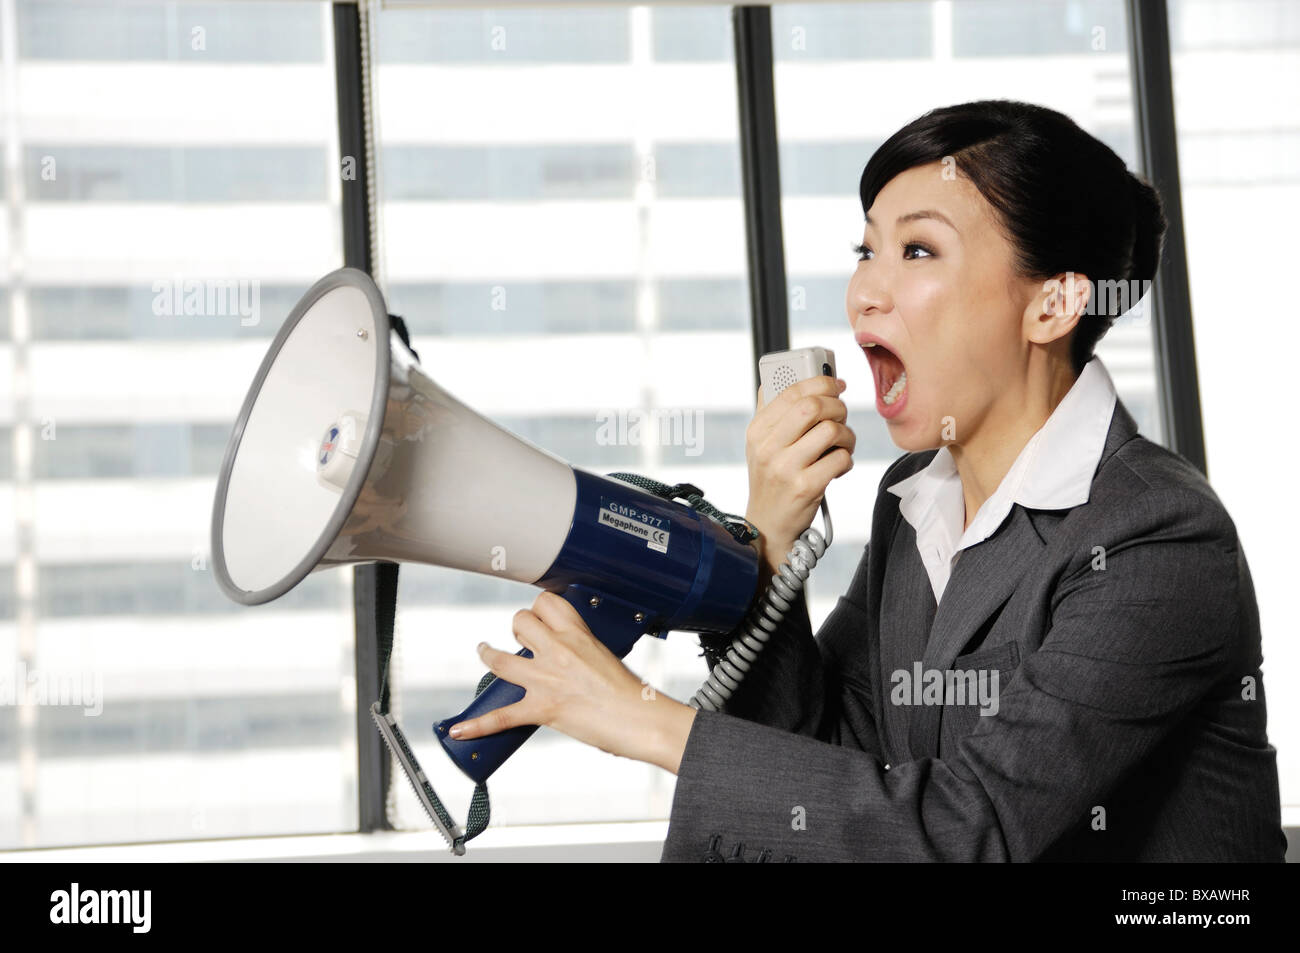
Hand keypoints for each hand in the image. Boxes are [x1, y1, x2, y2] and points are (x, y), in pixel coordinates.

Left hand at [447, 591, 696, 773]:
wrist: (641, 719)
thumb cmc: (633, 694)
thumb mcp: (608, 656)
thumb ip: (585, 649)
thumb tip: (575, 655)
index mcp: (578, 634)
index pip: (546, 603)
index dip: (538, 607)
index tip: (538, 613)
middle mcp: (558, 651)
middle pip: (520, 622)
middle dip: (518, 629)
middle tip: (523, 639)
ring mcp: (546, 679)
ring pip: (500, 658)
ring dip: (488, 656)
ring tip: (485, 653)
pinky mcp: (541, 708)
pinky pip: (501, 716)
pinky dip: (477, 725)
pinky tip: (460, 729)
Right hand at [745, 376, 854, 576]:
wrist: (768, 526)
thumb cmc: (771, 481)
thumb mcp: (761, 446)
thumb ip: (772, 414)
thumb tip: (789, 377)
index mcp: (757, 431)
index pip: (791, 392)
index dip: (820, 382)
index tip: (836, 384)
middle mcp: (767, 447)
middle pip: (812, 406)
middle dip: (837, 406)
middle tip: (841, 416)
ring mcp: (785, 468)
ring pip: (830, 431)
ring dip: (846, 435)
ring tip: (842, 445)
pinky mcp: (805, 487)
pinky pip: (840, 458)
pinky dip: (846, 459)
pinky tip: (838, 466)